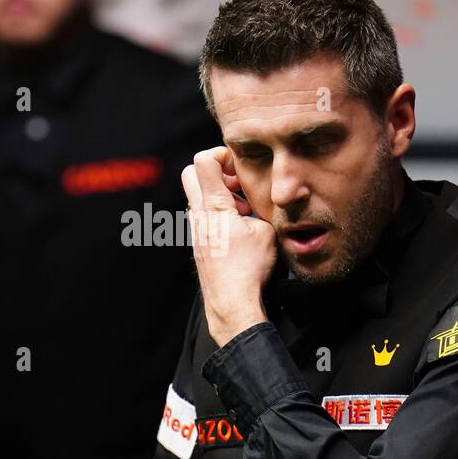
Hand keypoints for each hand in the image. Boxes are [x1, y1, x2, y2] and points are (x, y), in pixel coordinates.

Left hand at [182, 147, 275, 345]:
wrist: (231, 303)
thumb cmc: (249, 269)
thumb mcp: (266, 231)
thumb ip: (260, 208)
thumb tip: (259, 202)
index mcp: (214, 206)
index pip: (202, 160)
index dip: (222, 154)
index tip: (239, 167)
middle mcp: (199, 215)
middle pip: (191, 173)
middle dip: (215, 171)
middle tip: (237, 184)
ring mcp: (195, 230)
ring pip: (198, 196)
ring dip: (218, 195)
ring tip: (242, 211)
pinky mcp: (198, 244)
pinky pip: (203, 216)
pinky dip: (218, 214)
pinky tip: (237, 230)